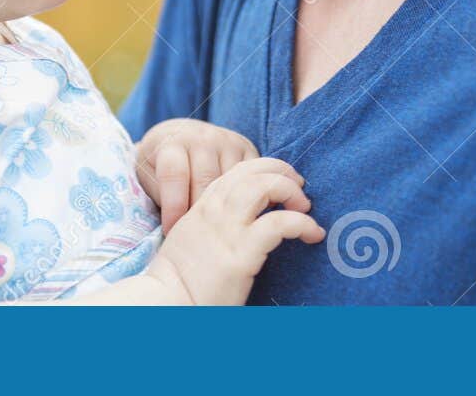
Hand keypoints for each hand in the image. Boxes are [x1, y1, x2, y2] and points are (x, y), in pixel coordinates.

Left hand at [136, 119, 259, 231]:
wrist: (181, 136)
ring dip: (222, 209)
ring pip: (230, 183)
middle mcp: (202, 138)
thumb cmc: (161, 164)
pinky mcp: (247, 148)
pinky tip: (232, 214)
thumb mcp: (150, 175)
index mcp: (173, 142)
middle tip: (195, 236)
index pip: (175, 174)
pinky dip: (242, 199)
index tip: (171, 230)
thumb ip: (159, 195)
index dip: (173, 206)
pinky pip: (250, 179)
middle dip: (199, 213)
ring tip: (213, 230)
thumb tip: (174, 227)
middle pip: (205, 182)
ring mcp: (228, 141)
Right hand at [144, 157, 323, 304]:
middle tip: (300, 188)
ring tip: (305, 207)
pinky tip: (312, 233)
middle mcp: (214, 210)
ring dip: (291, 190)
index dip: (265, 170)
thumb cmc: (179, 283)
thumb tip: (244, 223)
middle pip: (253, 170)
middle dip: (282, 171)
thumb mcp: (192, 241)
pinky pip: (279, 222)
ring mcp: (227, 229)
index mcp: (202, 206)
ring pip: (265, 186)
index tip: (283, 183)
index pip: (238, 171)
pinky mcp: (242, 252)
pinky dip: (302, 222)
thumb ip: (213, 226)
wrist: (163, 306)